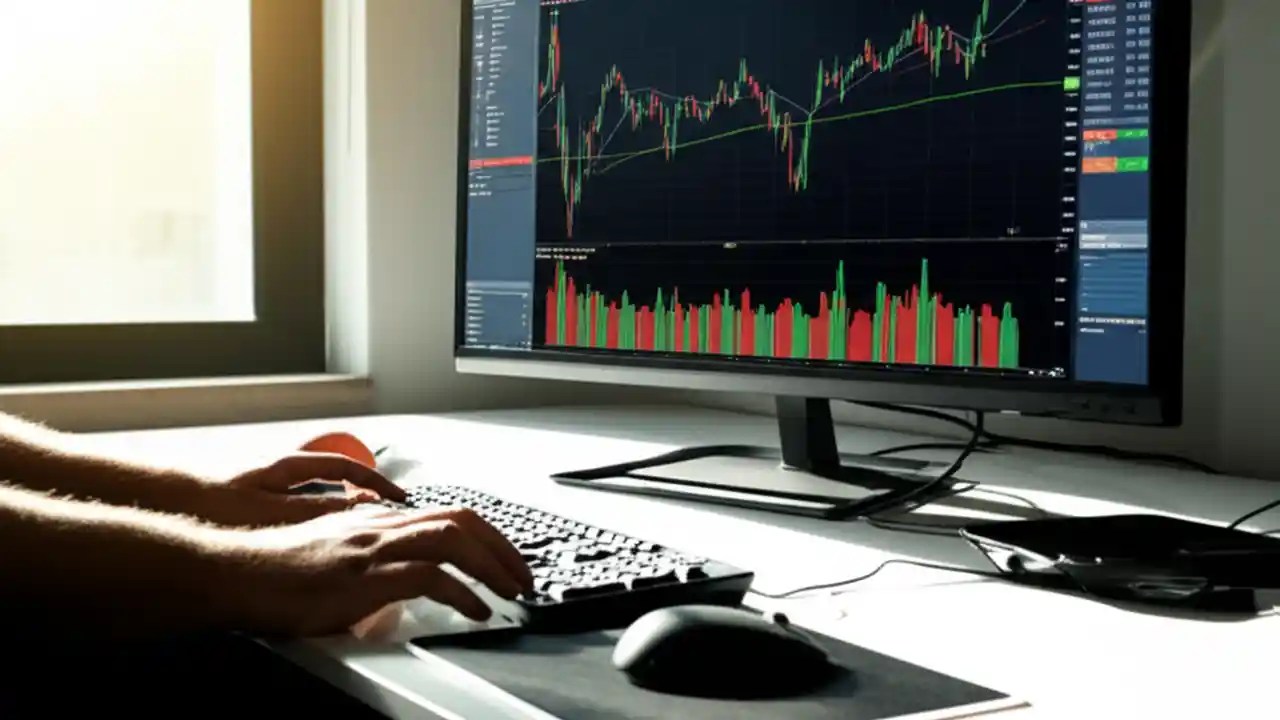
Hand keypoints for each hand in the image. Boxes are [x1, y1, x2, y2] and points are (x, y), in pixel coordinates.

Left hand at [192, 452, 407, 527]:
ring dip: (341, 505)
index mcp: (294, 464)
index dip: (378, 482)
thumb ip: (317, 508)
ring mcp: (274, 482)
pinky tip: (316, 537)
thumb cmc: (214, 504)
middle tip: (386, 513)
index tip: (400, 498)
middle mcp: (286, 468)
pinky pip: (304, 501)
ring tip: (357, 529)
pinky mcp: (261, 497)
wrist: (169, 503)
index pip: (349, 466)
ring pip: (321, 490)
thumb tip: (358, 507)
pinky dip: (320, 513)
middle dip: (364, 492)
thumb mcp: (273, 510)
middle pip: (338, 474)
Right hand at [217, 504, 534, 636]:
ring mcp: (373, 548)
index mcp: (379, 520)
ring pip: (452, 539)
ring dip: (492, 566)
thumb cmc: (280, 569)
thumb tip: (410, 579)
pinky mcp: (363, 576)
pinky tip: (476, 610)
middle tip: (524, 576)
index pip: (450, 514)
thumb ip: (377, 559)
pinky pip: (428, 577)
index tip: (509, 557)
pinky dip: (461, 592)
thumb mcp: (339, 555)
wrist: (237, 573)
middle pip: (462, 520)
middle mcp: (382, 525)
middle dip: (502, 547)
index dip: (488, 534)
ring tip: (512, 591)